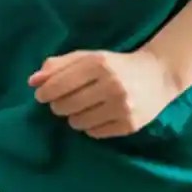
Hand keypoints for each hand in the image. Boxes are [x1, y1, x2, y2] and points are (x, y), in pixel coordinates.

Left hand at [27, 49, 180, 138]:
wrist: (159, 76)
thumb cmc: (116, 65)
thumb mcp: (88, 57)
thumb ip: (59, 65)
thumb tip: (32, 81)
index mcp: (98, 64)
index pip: (58, 85)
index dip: (44, 93)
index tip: (41, 95)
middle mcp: (111, 85)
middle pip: (65, 106)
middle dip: (58, 105)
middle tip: (64, 102)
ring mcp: (122, 107)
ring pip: (77, 123)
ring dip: (74, 117)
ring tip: (84, 108)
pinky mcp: (130, 125)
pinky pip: (94, 133)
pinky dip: (91, 127)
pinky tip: (98, 115)